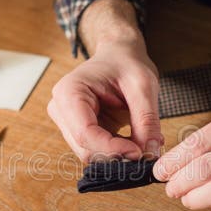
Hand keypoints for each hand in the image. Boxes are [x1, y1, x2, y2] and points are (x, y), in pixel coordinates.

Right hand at [47, 0, 163, 161]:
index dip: (112, 148)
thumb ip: (146, 120)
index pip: (85, 133)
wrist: (119, 55)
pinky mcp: (79, 131)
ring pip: (91, 154)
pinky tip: (135, 141)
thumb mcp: (144, 86)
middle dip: (116, 155)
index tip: (140, 152)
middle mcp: (61, 109)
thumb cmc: (127, 64)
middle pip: (85, 148)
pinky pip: (97, 151)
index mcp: (69, 92)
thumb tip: (150, 152)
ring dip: (118, 155)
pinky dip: (118, 152)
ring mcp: (67, 122)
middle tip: (146, 152)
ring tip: (143, 143)